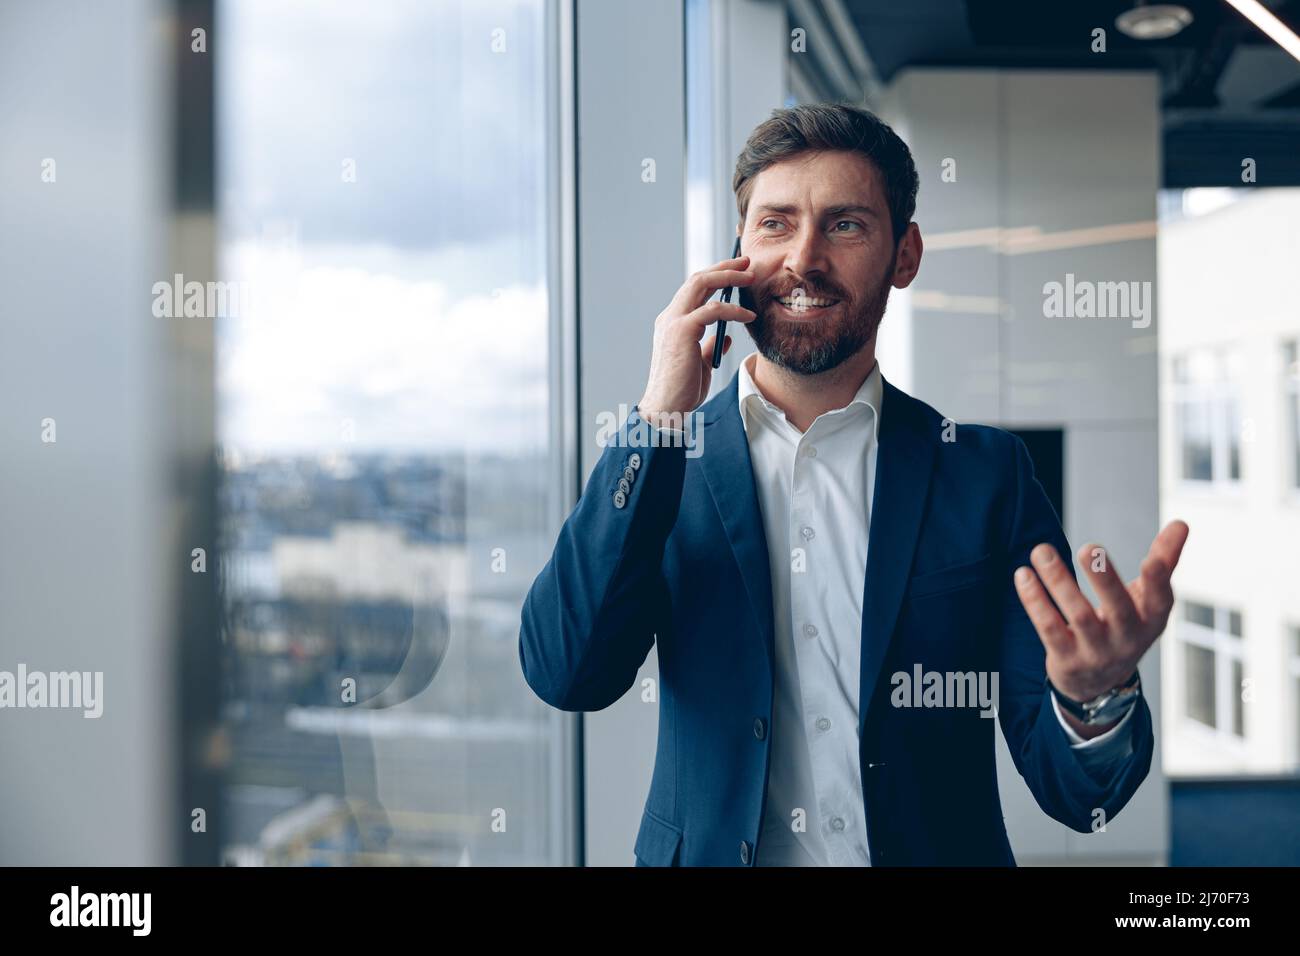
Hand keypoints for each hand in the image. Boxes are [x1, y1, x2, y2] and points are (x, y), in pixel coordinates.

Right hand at [637, 254, 756, 426]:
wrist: (667, 408)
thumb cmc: (682, 390)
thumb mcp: (699, 363)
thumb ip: (708, 346)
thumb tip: (725, 336)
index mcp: (672, 322)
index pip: (694, 289)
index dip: (716, 276)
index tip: (738, 270)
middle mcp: (670, 317)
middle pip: (697, 278)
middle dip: (724, 267)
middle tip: (747, 262)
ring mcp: (674, 322)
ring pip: (702, 284)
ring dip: (729, 278)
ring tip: (751, 278)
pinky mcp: (682, 331)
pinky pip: (712, 311)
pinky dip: (733, 310)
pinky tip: (749, 316)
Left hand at [1013, 520, 1189, 707]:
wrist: (1098, 682)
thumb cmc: (1126, 627)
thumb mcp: (1148, 601)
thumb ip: (1164, 561)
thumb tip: (1182, 523)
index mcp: (1151, 620)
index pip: (1159, 600)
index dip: (1158, 581)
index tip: (1152, 559)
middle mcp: (1127, 638)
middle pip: (1117, 608)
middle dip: (1103, 578)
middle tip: (1088, 547)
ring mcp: (1096, 652)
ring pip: (1078, 615)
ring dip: (1058, 581)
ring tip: (1041, 550)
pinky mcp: (1066, 659)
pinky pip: (1048, 627)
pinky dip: (1034, 600)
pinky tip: (1023, 574)